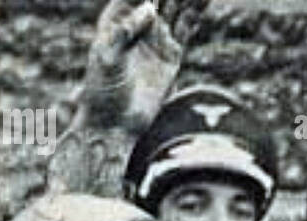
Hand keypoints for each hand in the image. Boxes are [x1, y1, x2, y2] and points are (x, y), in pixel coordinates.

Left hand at [79, 0, 205, 135]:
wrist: (116, 122)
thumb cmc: (102, 90)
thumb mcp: (106, 57)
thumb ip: (125, 32)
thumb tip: (150, 9)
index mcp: (117, 16)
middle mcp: (138, 22)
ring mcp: (157, 37)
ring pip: (176, 7)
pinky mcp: (173, 55)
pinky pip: (187, 28)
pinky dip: (196, 12)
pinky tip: (204, 0)